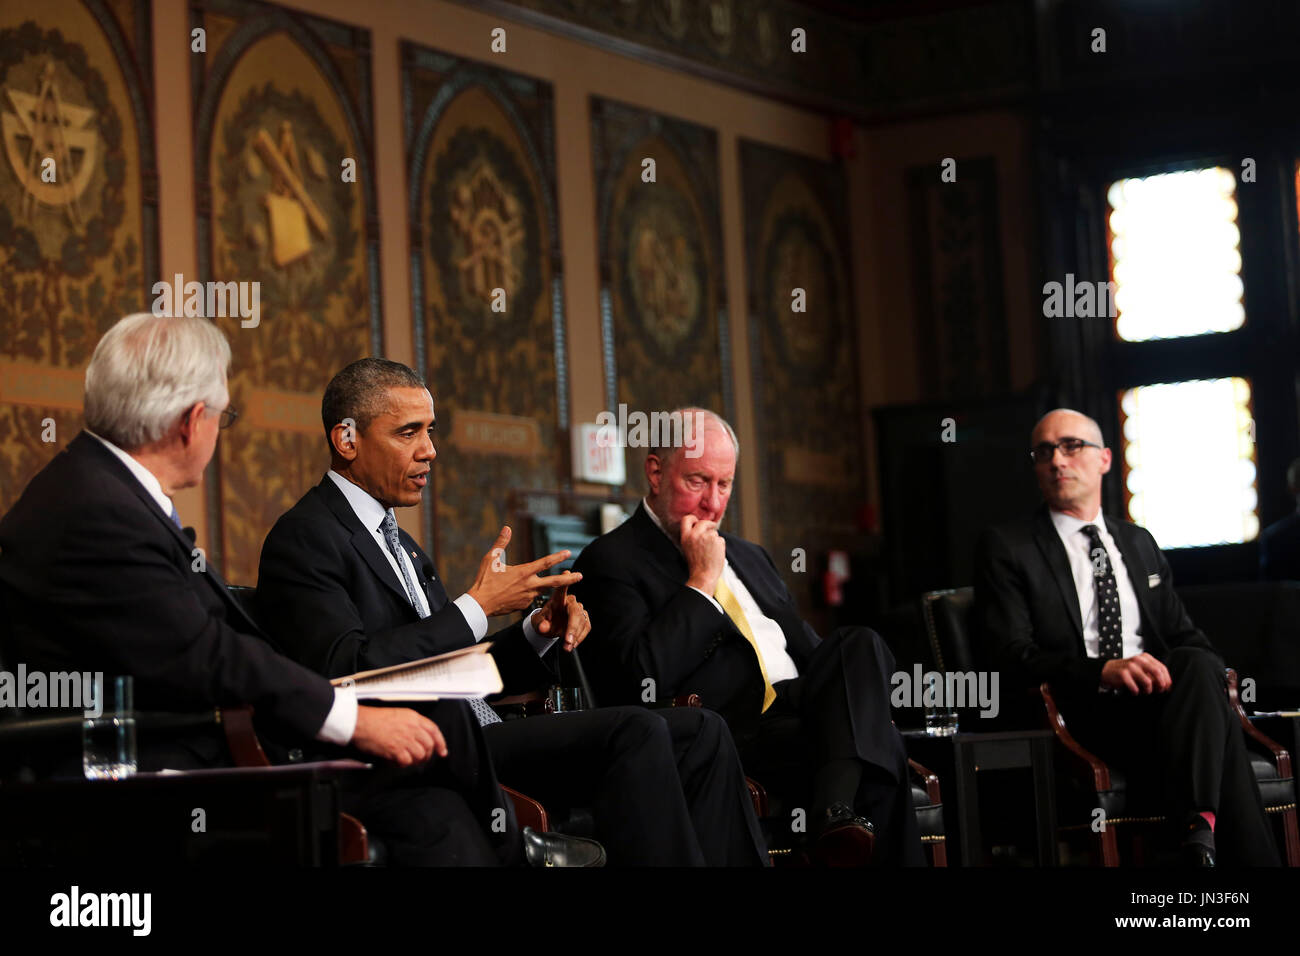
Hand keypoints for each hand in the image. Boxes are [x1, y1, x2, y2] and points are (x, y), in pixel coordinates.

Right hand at [351, 706, 446, 765]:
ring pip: (420, 755)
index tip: (442, 751)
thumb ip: (412, 724)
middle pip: (429, 745)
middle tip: (421, 759)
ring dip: (415, 761)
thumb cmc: (375, 719)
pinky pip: (407, 762)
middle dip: (427, 755)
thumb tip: (420, 737)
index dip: (441, 743)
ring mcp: (404, 739)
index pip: (434, 730)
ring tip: (406, 760)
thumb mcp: (399, 715)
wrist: (360, 723)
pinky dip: (403, 764)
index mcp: (413, 717)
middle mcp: (412, 727)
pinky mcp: (396, 750)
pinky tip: (396, 762)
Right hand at [466, 526, 582, 616]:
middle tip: (581, 576)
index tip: (569, 552)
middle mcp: (529, 585)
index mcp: (523, 572)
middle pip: (554, 582)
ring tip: (560, 582)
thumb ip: (501, 543)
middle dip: (569, 579)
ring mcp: (528, 597)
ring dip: (552, 587)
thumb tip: (507, 527)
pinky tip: (524, 592)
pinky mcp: (524, 606)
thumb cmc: (484, 580)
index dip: (558, 557)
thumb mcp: (491, 559)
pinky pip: (532, 598)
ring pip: (544, 590)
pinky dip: (532, 593)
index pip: (545, 563)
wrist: (480, 604)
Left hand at [531, 585, 590, 651]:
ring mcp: (578, 609)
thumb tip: (544, 627)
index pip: (560, 589)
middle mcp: (569, 602)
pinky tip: (572, 644)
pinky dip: (580, 637)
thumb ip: (541, 625)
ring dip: (576, 635)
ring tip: (567, 646)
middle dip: (572, 627)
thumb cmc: (543, 622)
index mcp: (557, 599)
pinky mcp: (584, 618)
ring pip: (582, 620)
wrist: (550, 628)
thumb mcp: (538, 624)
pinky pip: (586, 627)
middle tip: (567, 640)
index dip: (564, 581)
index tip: (566, 572)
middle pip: (575, 611)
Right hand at [680, 514, 724, 594]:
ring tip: (711, 551)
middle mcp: (695, 535)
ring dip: (715, 539)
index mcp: (686, 537)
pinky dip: (720, 545)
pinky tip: (716, 553)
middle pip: (703, 522)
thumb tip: (700, 528)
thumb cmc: (696, 565)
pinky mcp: (717, 540)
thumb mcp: (687, 548)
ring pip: (714, 532)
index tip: (698, 521)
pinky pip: (720, 539)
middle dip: (709, 524)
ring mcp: (707, 536)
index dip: (693, 518)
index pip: (687, 519)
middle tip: (713, 527)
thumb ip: (692, 537)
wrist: (704, 575)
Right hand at [1100, 653, 1171, 694]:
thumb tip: (1165, 684)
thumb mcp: (1141, 668)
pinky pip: (1135, 687)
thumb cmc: (1126, 671)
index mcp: (1145, 657)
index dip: (1167, 679)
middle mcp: (1138, 660)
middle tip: (1159, 690)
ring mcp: (1130, 666)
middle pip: (1157, 673)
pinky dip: (1136, 692)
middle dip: (1160, 685)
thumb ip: (1152, 673)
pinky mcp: (1123, 673)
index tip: (1167, 687)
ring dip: (1148, 690)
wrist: (1107, 670)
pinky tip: (1135, 691)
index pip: (1162, 668)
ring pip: (1148, 681)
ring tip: (1145, 691)